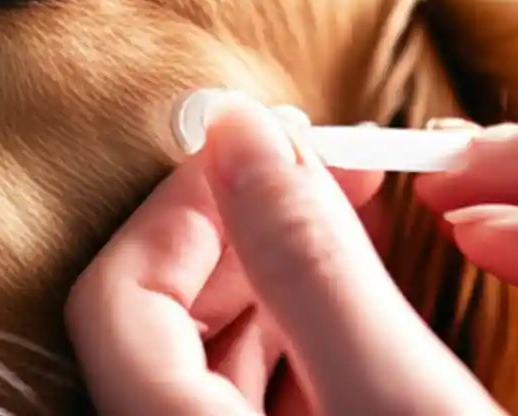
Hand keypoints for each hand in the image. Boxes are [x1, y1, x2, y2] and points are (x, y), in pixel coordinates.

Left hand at [65, 94, 501, 414]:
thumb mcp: (397, 397)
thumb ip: (309, 265)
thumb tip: (241, 129)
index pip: (120, 290)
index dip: (190, 199)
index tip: (269, 139)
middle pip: (166, 313)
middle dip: (250, 222)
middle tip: (334, 163)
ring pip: (218, 350)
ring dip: (283, 269)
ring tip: (355, 208)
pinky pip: (266, 388)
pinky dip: (309, 329)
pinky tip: (364, 294)